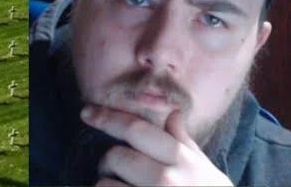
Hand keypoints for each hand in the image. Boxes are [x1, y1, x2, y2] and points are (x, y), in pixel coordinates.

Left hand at [82, 104, 232, 185]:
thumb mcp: (204, 169)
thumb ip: (183, 141)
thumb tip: (172, 112)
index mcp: (181, 160)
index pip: (136, 130)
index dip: (107, 118)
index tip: (87, 113)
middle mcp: (166, 179)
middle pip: (116, 156)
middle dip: (109, 161)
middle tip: (116, 169)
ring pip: (105, 184)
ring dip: (107, 184)